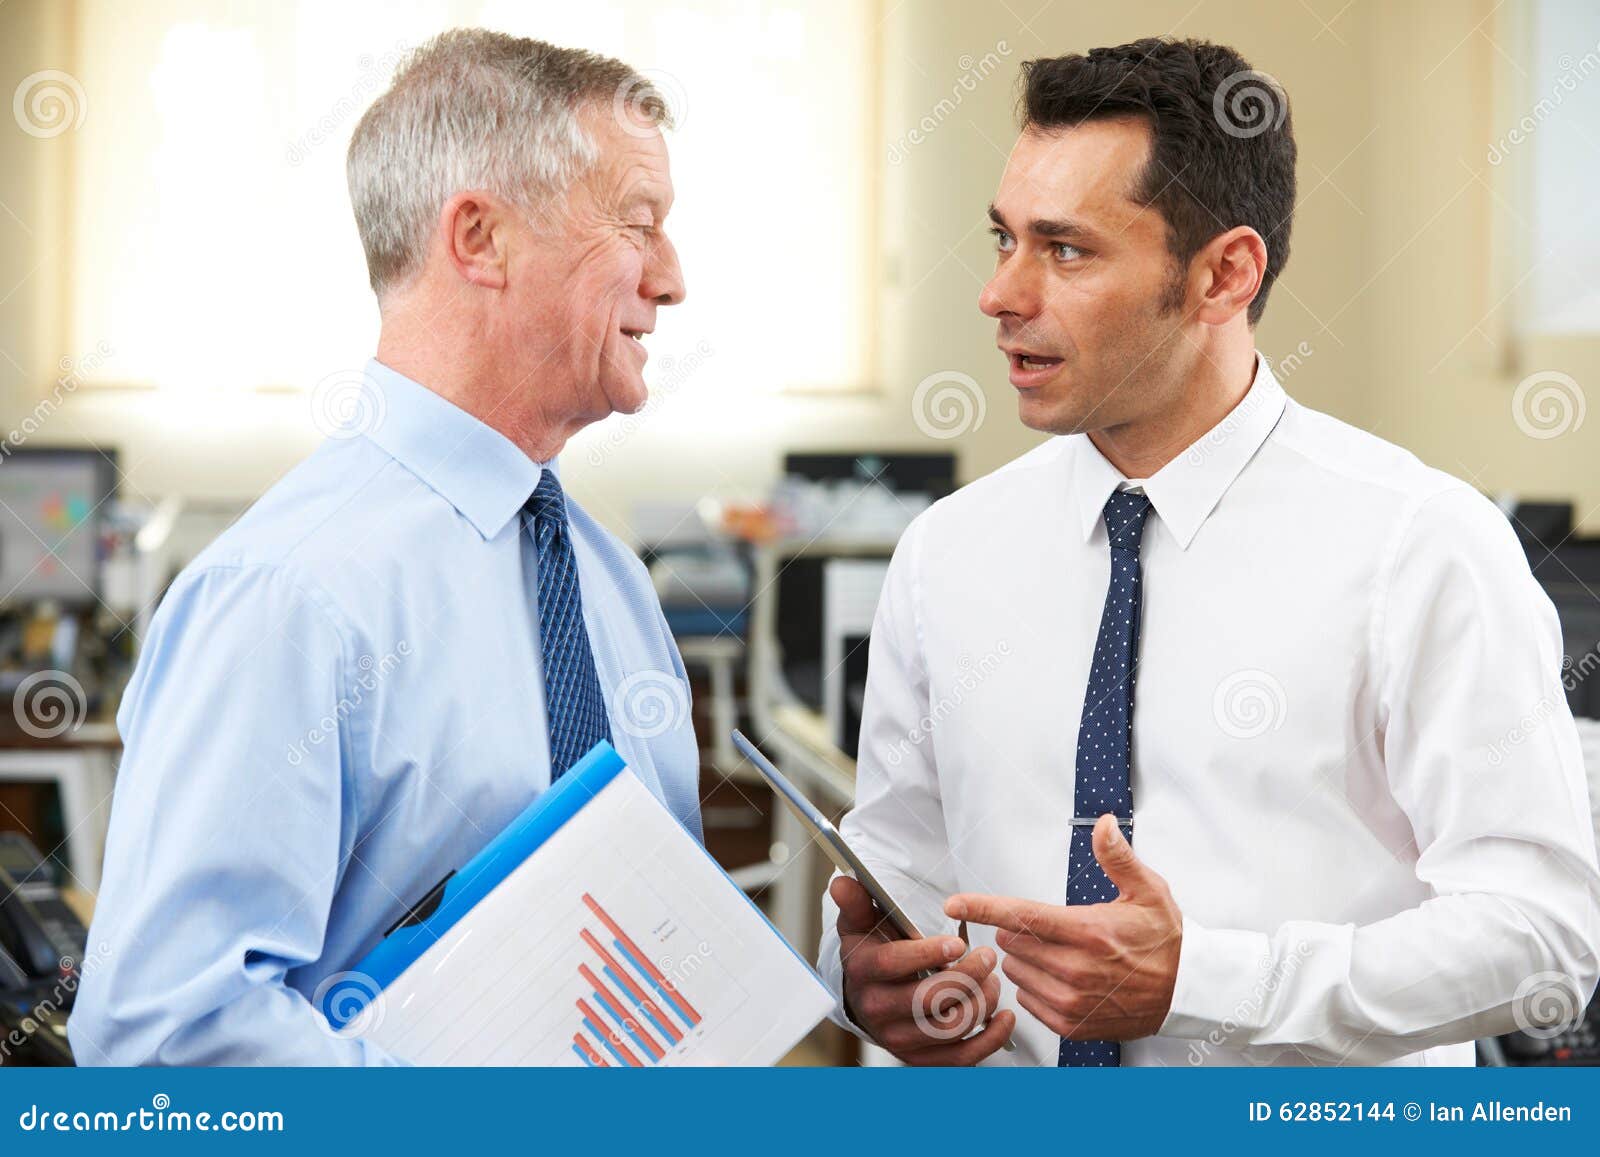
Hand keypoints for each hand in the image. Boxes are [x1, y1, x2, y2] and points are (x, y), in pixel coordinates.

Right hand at [831, 875, 1015, 1064]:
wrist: (865, 998)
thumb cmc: (871, 955)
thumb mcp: (860, 924)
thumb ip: (856, 901)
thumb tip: (841, 882)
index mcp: (863, 973)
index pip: (893, 964)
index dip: (927, 953)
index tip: (957, 942)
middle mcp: (878, 1011)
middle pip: (928, 999)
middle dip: (967, 975)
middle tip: (987, 956)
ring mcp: (900, 1040)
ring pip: (950, 1027)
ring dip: (981, 1001)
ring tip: (992, 979)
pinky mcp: (921, 1059)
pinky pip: (962, 1058)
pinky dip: (990, 1039)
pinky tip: (1003, 1015)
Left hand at [946, 814, 1181, 1041]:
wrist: (1187, 992)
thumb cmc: (1166, 940)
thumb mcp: (1148, 890)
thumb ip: (1118, 857)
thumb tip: (1103, 824)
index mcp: (1089, 932)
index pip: (1023, 915)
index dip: (982, 907)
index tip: (954, 903)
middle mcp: (1077, 969)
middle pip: (1013, 942)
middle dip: (1020, 930)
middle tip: (1052, 929)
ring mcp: (1073, 1000)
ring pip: (1016, 971)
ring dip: (1026, 960)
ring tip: (1061, 955)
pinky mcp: (1072, 1024)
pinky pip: (1028, 1000)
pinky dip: (1035, 987)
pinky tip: (1061, 979)